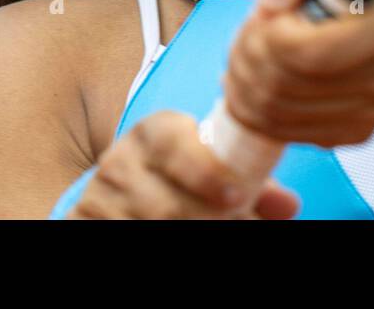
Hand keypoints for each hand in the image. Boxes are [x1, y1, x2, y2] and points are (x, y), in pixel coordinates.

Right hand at [66, 110, 299, 218]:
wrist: (121, 195)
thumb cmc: (179, 175)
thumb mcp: (210, 169)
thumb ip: (252, 181)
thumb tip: (288, 204)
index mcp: (154, 132)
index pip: (173, 144)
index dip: (206, 171)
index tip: (237, 194)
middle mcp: (121, 162)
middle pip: (166, 203)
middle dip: (209, 219)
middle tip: (239, 223)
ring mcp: (100, 198)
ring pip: (151, 224)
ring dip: (190, 232)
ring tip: (217, 229)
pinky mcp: (86, 220)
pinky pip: (127, 235)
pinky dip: (160, 240)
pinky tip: (181, 236)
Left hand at [221, 0, 373, 146]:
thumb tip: (270, 3)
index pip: (307, 54)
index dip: (266, 36)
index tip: (261, 12)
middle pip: (288, 88)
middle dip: (248, 59)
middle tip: (242, 33)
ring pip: (282, 116)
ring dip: (246, 86)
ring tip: (243, 54)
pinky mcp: (359, 130)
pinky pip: (293, 134)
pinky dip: (261, 112)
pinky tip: (257, 81)